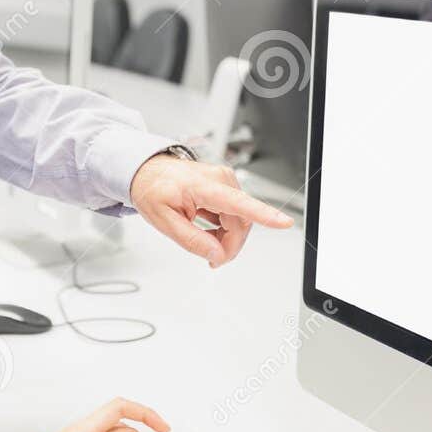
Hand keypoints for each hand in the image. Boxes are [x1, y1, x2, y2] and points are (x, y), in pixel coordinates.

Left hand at [128, 154, 291, 267]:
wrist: (147, 171)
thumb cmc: (153, 189)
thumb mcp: (164, 221)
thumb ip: (192, 240)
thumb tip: (216, 254)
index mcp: (204, 186)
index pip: (240, 203)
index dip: (265, 215)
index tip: (284, 222)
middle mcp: (221, 180)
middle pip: (241, 222)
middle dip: (231, 245)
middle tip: (212, 260)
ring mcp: (225, 182)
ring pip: (240, 221)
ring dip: (227, 238)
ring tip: (206, 244)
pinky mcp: (226, 188)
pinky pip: (235, 215)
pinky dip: (225, 229)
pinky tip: (209, 234)